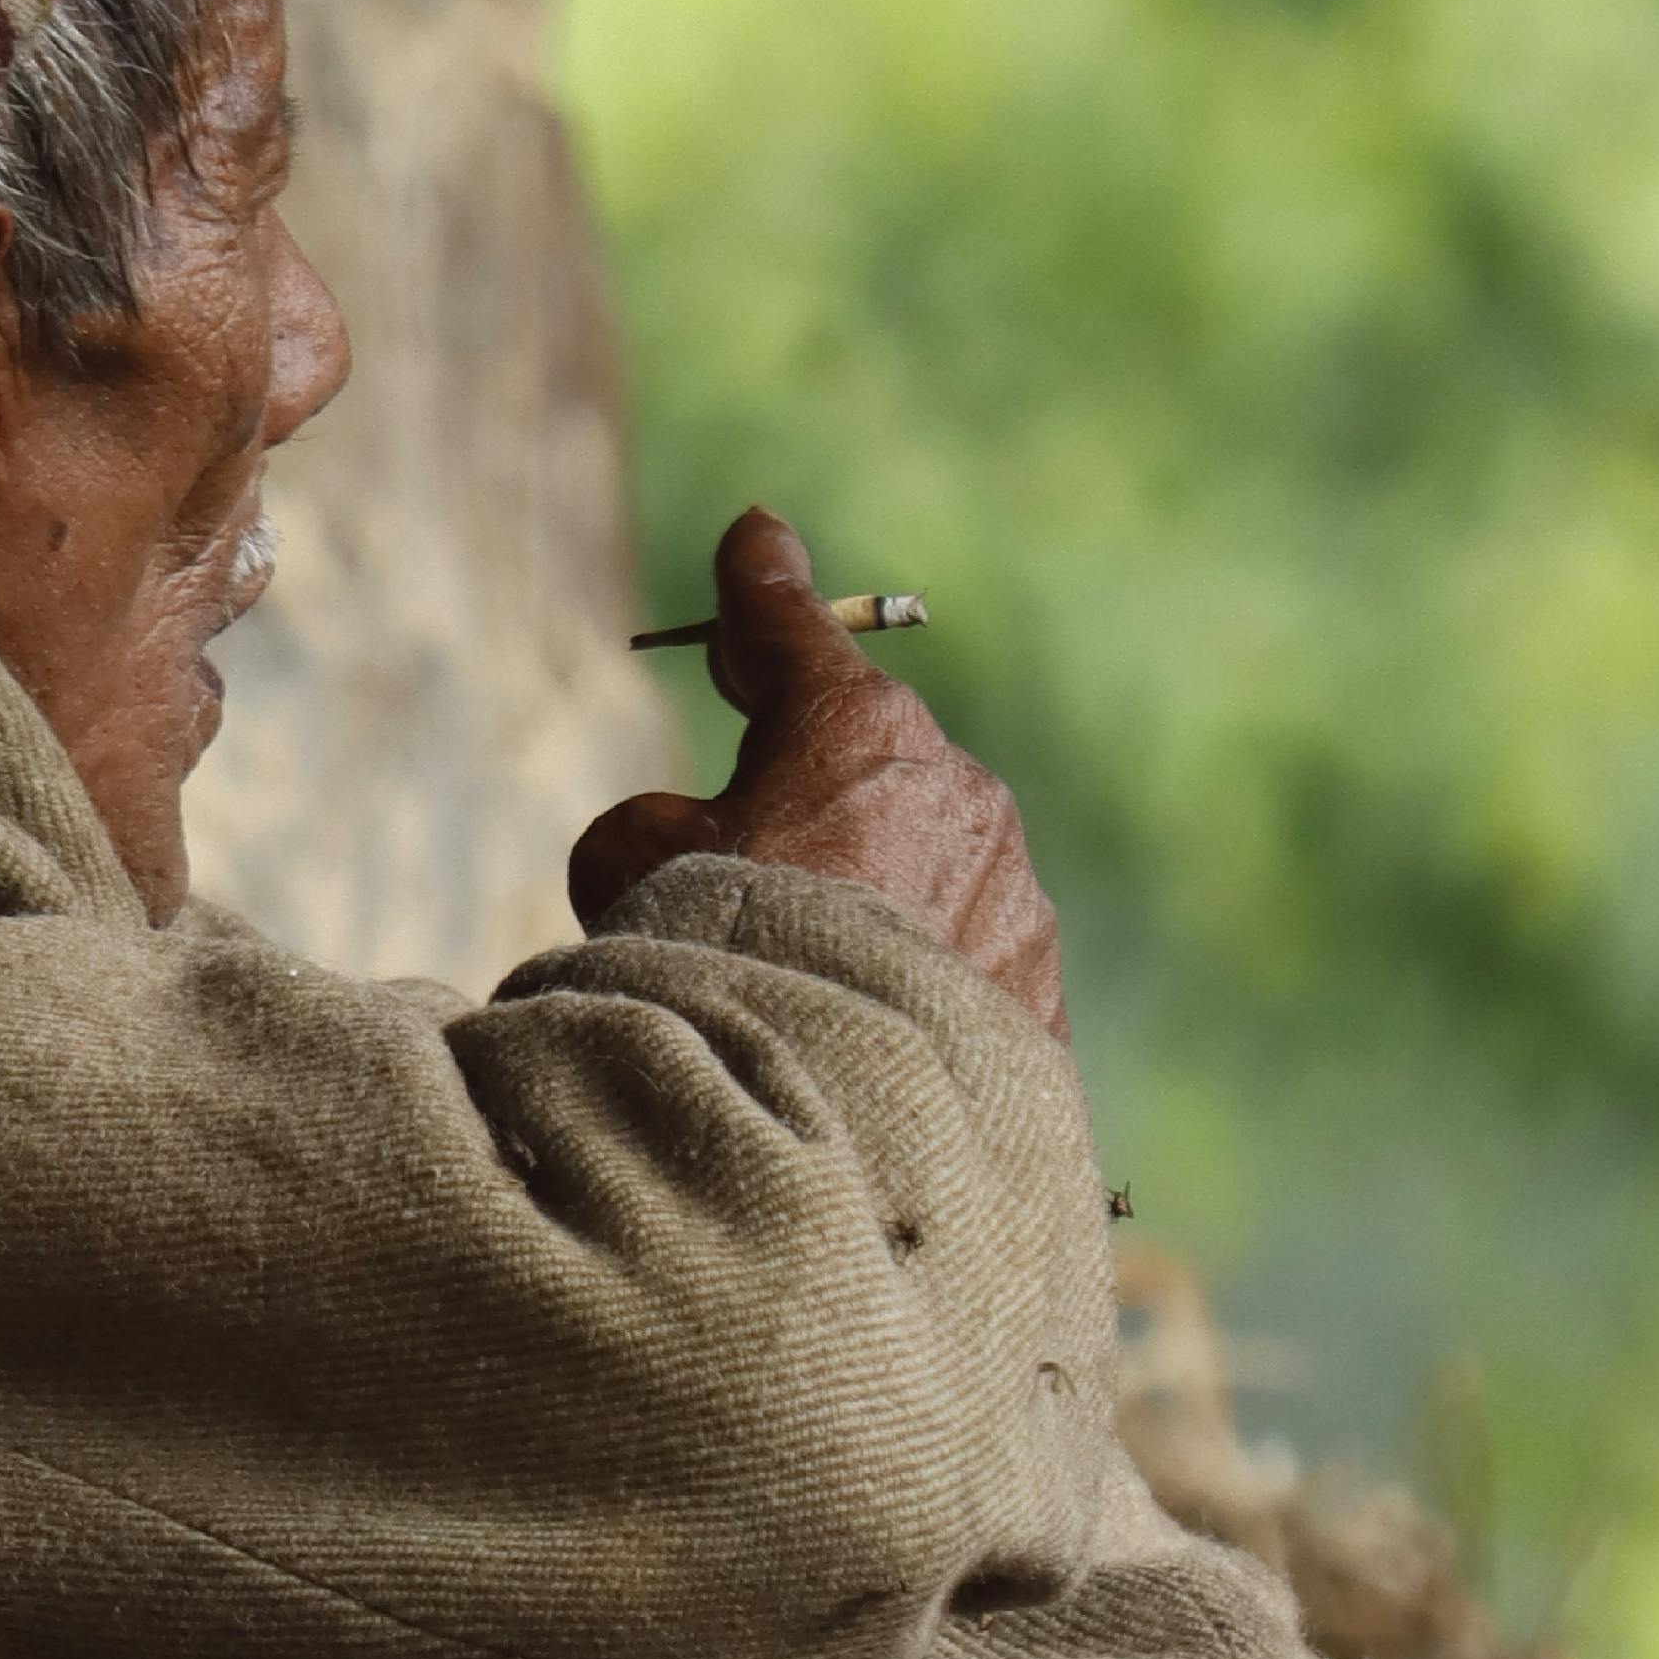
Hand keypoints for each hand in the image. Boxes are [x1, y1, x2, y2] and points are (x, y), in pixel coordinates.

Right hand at [568, 506, 1066, 1039]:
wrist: (828, 1117)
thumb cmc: (709, 971)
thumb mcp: (622, 872)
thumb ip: (646, 825)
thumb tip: (670, 830)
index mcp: (854, 733)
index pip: (792, 639)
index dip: (757, 592)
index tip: (754, 542)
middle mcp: (956, 794)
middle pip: (868, 773)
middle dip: (812, 796)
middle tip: (747, 854)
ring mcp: (1011, 896)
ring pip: (928, 873)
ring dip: (875, 904)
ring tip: (807, 987)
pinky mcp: (1037, 998)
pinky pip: (963, 969)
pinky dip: (916, 989)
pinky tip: (869, 1042)